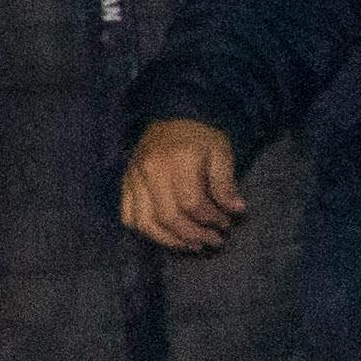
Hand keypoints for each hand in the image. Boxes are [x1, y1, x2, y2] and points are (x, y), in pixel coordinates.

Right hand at [120, 119, 247, 252]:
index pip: (192, 203)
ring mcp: (133, 178)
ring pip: (146, 222)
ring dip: (171, 240)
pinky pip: (129, 217)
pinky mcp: (125, 184)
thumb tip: (235, 210)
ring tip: (192, 245)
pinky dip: (146, 232)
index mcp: (177, 160)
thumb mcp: (221, 152)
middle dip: (194, 234)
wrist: (171, 116)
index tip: (226, 223)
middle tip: (213, 240)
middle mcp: (150, 171)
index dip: (211, 219)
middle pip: (169, 216)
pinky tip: (166, 235)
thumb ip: (226, 182)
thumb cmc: (200, 136)